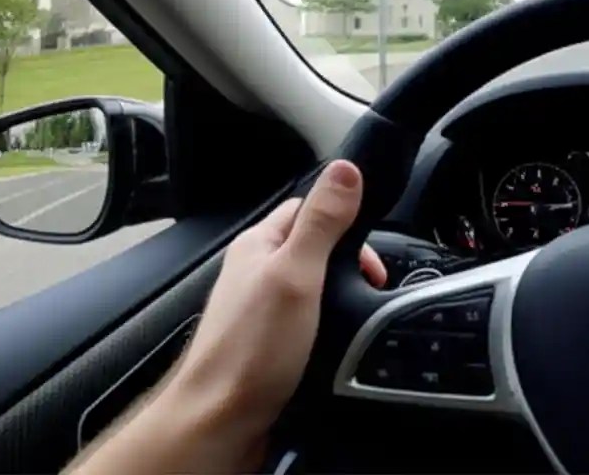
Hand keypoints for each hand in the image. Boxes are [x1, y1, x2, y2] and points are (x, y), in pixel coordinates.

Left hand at [71, 160, 384, 473]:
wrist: (220, 420)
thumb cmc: (249, 351)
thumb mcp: (297, 275)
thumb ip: (322, 221)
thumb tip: (346, 169)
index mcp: (258, 244)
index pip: (309, 206)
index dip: (346, 221)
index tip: (368, 254)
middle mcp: (255, 271)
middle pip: (315, 246)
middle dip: (347, 263)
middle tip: (365, 289)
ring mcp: (260, 308)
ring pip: (314, 285)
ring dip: (338, 297)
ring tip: (350, 317)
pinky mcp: (268, 342)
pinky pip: (307, 319)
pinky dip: (327, 325)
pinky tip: (334, 342)